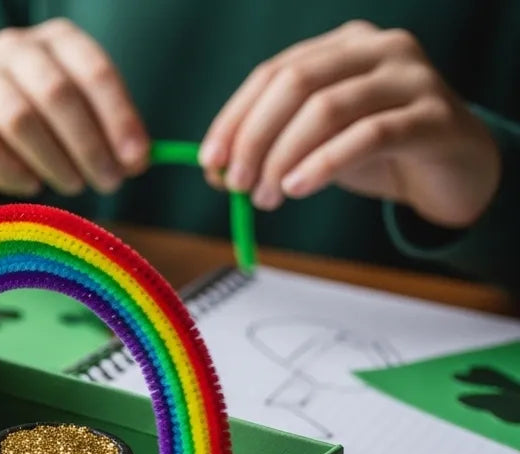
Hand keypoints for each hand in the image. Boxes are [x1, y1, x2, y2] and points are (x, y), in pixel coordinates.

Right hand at [0, 19, 149, 197]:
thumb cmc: (45, 119)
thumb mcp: (83, 113)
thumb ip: (111, 133)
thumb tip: (137, 162)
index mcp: (56, 39)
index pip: (93, 70)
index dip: (119, 117)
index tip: (136, 161)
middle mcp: (14, 48)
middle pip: (56, 93)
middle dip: (87, 144)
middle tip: (108, 181)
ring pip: (18, 119)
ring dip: (53, 161)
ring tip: (73, 186)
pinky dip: (13, 173)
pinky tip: (32, 187)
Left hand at [201, 21, 499, 227]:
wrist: (455, 172)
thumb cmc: (380, 152)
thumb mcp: (316, 145)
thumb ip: (271, 148)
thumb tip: (215, 172)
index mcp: (343, 45)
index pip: (273, 73)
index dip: (235, 118)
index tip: (210, 161)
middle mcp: (379, 49)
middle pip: (296, 83)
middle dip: (255, 137)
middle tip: (238, 185)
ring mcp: (411, 78)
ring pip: (327, 108)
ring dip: (284, 157)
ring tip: (266, 197)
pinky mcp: (434, 116)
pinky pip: (367, 135)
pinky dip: (323, 163)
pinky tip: (298, 187)